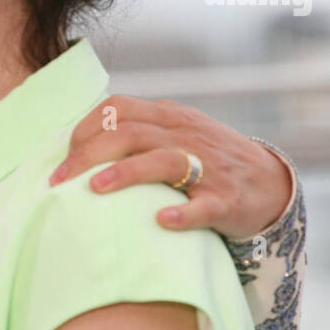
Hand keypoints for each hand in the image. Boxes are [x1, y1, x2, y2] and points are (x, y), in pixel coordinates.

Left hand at [50, 95, 293, 239]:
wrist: (271, 184)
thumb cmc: (207, 160)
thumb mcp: (174, 134)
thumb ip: (135, 133)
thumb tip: (77, 146)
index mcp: (168, 117)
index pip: (118, 109)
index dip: (86, 128)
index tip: (64, 155)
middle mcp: (185, 136)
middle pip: (130, 134)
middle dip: (89, 155)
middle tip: (59, 181)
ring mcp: (207, 167)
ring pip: (163, 161)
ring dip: (127, 173)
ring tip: (96, 188)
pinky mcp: (226, 201)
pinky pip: (203, 205)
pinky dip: (183, 213)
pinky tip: (161, 221)